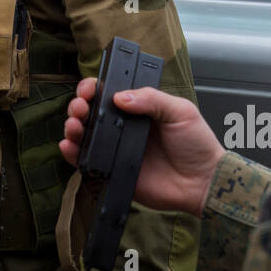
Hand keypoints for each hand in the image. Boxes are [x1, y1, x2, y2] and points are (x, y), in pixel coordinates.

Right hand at [59, 77, 224, 218]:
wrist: (202, 182)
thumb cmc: (196, 144)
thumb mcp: (180, 111)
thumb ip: (151, 99)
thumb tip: (119, 97)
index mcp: (139, 108)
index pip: (108, 92)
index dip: (94, 88)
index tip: (90, 88)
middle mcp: (123, 127)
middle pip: (90, 111)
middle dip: (78, 105)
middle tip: (81, 107)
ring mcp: (116, 149)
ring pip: (84, 134)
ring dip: (72, 126)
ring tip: (74, 125)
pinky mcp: (113, 171)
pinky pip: (86, 162)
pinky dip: (73, 154)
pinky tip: (68, 146)